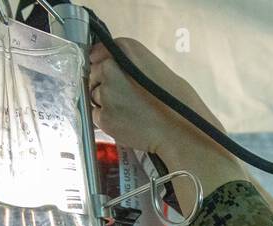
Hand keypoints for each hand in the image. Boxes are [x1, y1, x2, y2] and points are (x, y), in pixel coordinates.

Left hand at [88, 39, 240, 168]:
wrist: (178, 128)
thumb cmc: (172, 99)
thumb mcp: (151, 66)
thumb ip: (127, 63)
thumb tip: (107, 65)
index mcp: (124, 49)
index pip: (96, 54)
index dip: (104, 66)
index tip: (113, 76)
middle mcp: (110, 67)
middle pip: (94, 75)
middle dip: (104, 85)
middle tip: (126, 97)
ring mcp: (105, 92)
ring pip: (94, 96)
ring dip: (106, 103)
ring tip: (129, 111)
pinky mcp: (103, 116)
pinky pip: (96, 116)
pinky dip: (107, 120)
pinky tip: (126, 121)